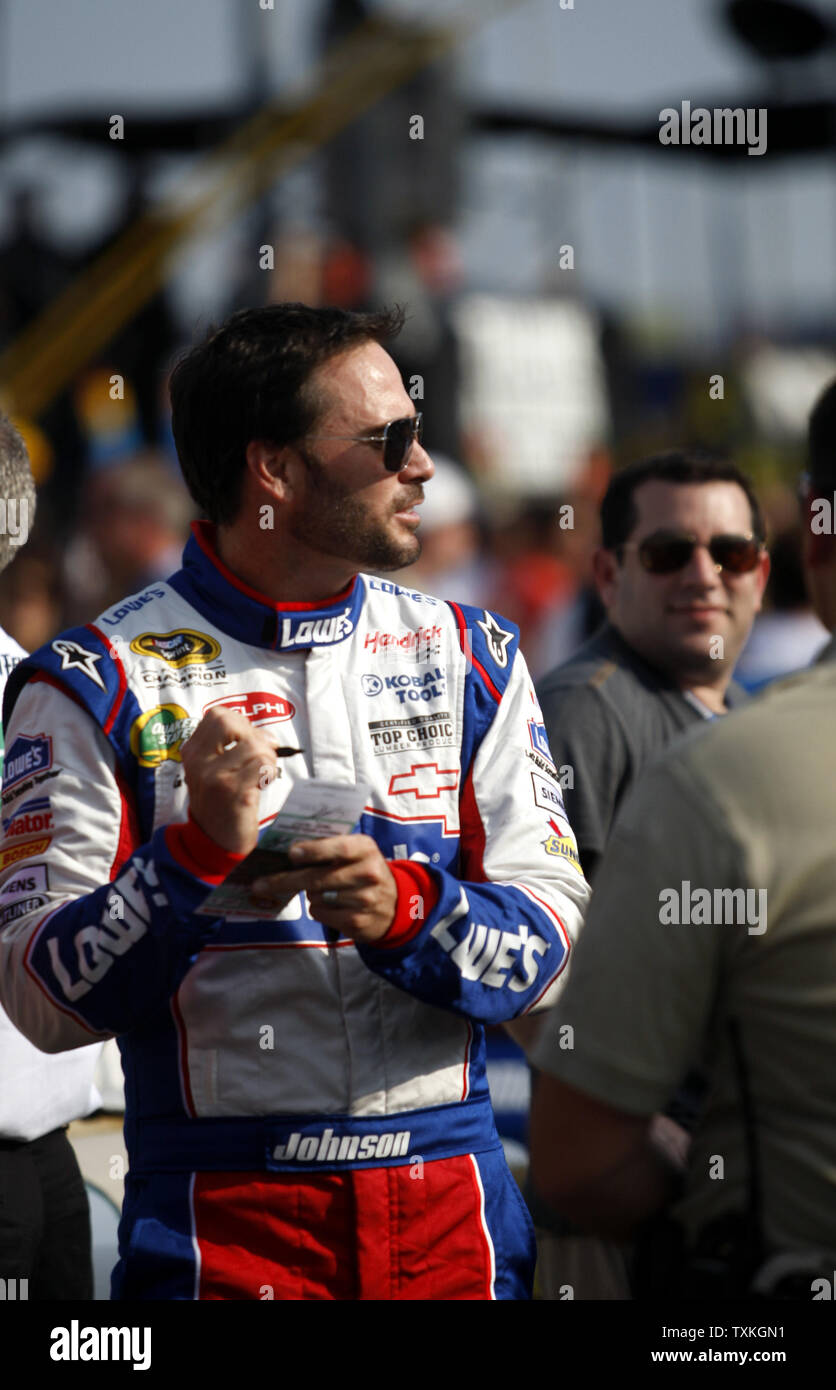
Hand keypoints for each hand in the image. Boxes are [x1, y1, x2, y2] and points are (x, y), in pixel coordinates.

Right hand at [180, 707, 280, 854]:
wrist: (214, 841)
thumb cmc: (221, 802)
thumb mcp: (213, 769)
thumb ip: (230, 746)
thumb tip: (266, 735)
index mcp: (193, 752)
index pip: (218, 715)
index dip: (241, 724)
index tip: (250, 742)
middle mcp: (199, 762)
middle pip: (230, 723)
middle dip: (254, 736)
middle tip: (261, 756)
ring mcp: (214, 777)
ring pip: (253, 745)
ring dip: (267, 758)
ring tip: (262, 774)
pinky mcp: (233, 792)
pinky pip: (262, 765)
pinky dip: (270, 772)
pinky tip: (263, 784)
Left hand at [251, 834, 397, 944]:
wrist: (397, 904)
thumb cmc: (364, 871)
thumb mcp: (357, 852)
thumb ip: (330, 847)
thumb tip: (289, 850)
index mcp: (365, 849)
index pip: (338, 848)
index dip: (313, 850)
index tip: (291, 853)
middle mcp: (368, 873)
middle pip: (318, 878)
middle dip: (285, 880)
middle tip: (260, 883)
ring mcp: (364, 900)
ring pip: (316, 897)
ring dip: (309, 893)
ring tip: (320, 889)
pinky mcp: (357, 922)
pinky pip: (321, 914)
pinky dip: (318, 909)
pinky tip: (330, 904)